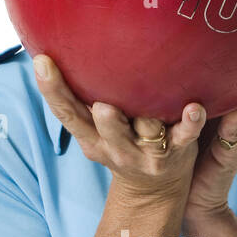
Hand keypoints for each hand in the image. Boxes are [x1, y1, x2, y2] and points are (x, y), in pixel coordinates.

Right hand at [33, 55, 206, 208]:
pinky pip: (185, 135)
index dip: (51, 90)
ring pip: (146, 134)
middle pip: (106, 130)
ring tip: (149, 115)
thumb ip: (83, 97)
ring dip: (147, 123)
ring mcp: (147, 152)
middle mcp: (117, 147)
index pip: (66, 113)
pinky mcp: (176, 152)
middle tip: (101, 106)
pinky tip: (195, 107)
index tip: (41, 61)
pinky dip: (190, 122)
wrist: (154, 189)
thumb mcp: (94, 128)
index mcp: (91, 137)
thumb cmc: (121, 142)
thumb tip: (53, 47)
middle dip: (105, 120)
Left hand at [184, 91, 236, 225]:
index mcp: (224, 110)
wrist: (192, 201)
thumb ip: (184, 99)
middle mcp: (235, 120)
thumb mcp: (185, 122)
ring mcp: (235, 137)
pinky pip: (235, 136)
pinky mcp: (229, 156)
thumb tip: (171, 67)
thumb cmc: (187, 157)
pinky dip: (236, 123)